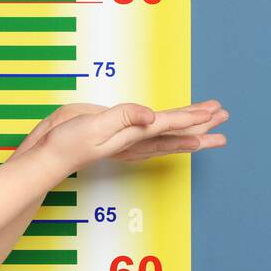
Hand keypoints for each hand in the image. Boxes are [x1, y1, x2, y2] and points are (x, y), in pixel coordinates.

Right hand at [33, 100, 229, 175]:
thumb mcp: (94, 125)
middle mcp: (135, 140)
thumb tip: (152, 116)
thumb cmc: (67, 143)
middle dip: (201, 124)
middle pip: (176, 132)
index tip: (212, 114)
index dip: (191, 118)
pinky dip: (169, 132)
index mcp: (132, 135)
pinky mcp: (118, 137)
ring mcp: (127, 141)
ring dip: (190, 128)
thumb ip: (123, 117)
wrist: (46, 156)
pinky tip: (174, 131)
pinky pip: (154, 135)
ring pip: (168, 134)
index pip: (169, 125)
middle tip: (224, 116)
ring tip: (211, 121)